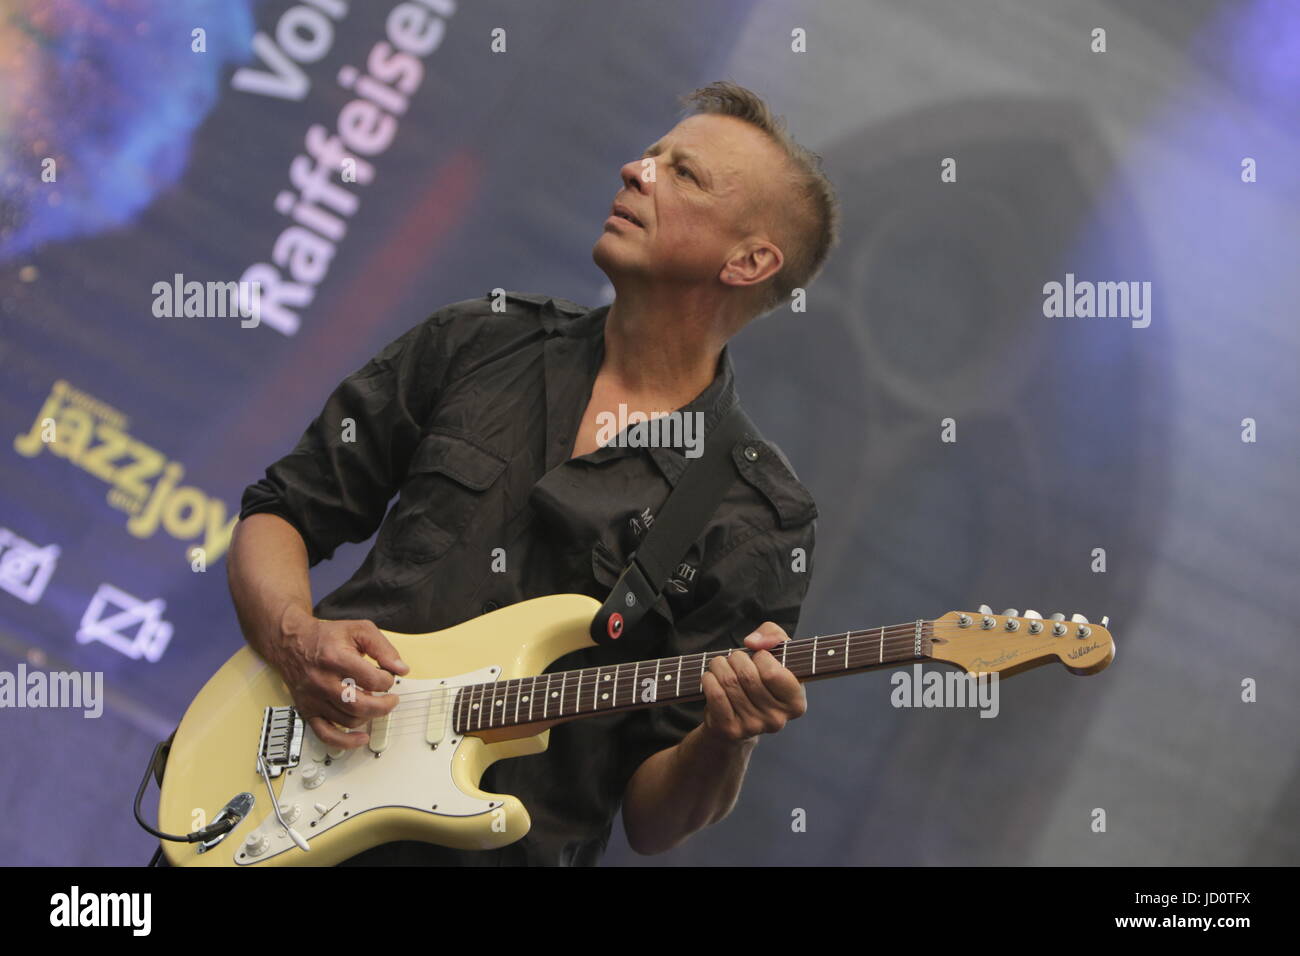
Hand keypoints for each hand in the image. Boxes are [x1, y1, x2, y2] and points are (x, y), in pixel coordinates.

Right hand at [271, 605, 409, 749]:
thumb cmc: (325, 636)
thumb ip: (383, 648)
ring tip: (374, 704)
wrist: (291, 642)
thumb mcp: (359, 630)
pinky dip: (345, 742)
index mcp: (336, 658)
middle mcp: (323, 681)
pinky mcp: (307, 710)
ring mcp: (314, 698)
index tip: (389, 676)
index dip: (388, 680)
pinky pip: (325, 734)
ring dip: (369, 716)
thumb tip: (400, 668)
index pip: (373, 680)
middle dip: (384, 705)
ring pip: (348, 720)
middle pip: (361, 705)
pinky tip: (360, 737)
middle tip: (392, 699)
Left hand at [699, 621, 806, 745]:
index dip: (761, 657)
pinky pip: (716, 695)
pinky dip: (709, 679)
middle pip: (748, 676)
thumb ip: (774, 635)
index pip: (773, 673)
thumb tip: (753, 643)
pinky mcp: (731, 730)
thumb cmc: (761, 680)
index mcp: (796, 703)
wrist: (739, 717)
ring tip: (720, 664)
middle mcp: (778, 719)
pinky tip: (711, 677)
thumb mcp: (777, 653)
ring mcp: (753, 727)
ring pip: (730, 682)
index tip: (758, 657)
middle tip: (734, 658)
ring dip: (720, 665)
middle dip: (736, 658)